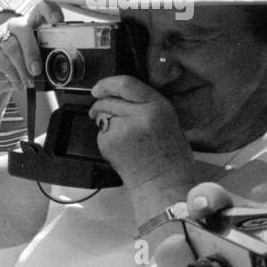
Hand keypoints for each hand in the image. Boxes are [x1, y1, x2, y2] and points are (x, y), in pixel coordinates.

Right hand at [0, 0, 57, 96]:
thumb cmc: (20, 64)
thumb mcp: (35, 58)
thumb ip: (45, 56)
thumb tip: (58, 68)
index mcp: (31, 23)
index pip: (41, 8)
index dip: (49, 10)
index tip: (57, 20)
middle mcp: (14, 26)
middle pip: (23, 29)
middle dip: (31, 51)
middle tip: (36, 69)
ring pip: (12, 48)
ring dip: (23, 68)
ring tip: (30, 81)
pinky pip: (3, 63)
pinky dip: (14, 76)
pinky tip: (19, 83)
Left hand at [89, 75, 193, 192]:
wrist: (164, 182)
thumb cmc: (169, 154)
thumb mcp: (167, 120)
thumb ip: (144, 105)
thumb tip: (116, 97)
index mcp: (157, 106)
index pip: (125, 84)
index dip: (107, 84)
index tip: (98, 88)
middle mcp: (139, 115)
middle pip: (108, 101)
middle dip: (101, 105)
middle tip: (102, 113)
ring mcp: (121, 130)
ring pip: (102, 117)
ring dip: (105, 122)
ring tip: (123, 137)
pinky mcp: (108, 143)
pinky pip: (101, 134)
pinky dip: (105, 138)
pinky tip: (121, 148)